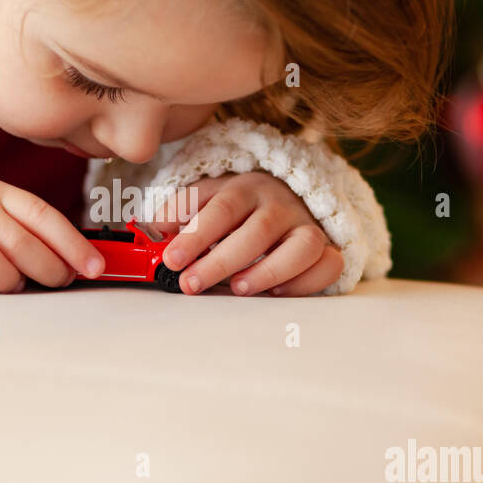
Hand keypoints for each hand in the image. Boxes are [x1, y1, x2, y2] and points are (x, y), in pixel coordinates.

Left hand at [150, 172, 342, 295]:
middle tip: (192, 284)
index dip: (196, 234)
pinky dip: (307, 281)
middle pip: (257, 230)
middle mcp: (280, 204)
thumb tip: (154, 226)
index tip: (173, 259)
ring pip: (301, 246)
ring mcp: (307, 226)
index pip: (222, 207)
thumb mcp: (207, 197)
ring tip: (238, 289)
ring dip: (269, 270)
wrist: (287, 194)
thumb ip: (181, 210)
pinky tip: (278, 293)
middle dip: (221, 260)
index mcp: (246, 188)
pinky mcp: (327, 248)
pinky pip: (328, 264)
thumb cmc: (239, 206)